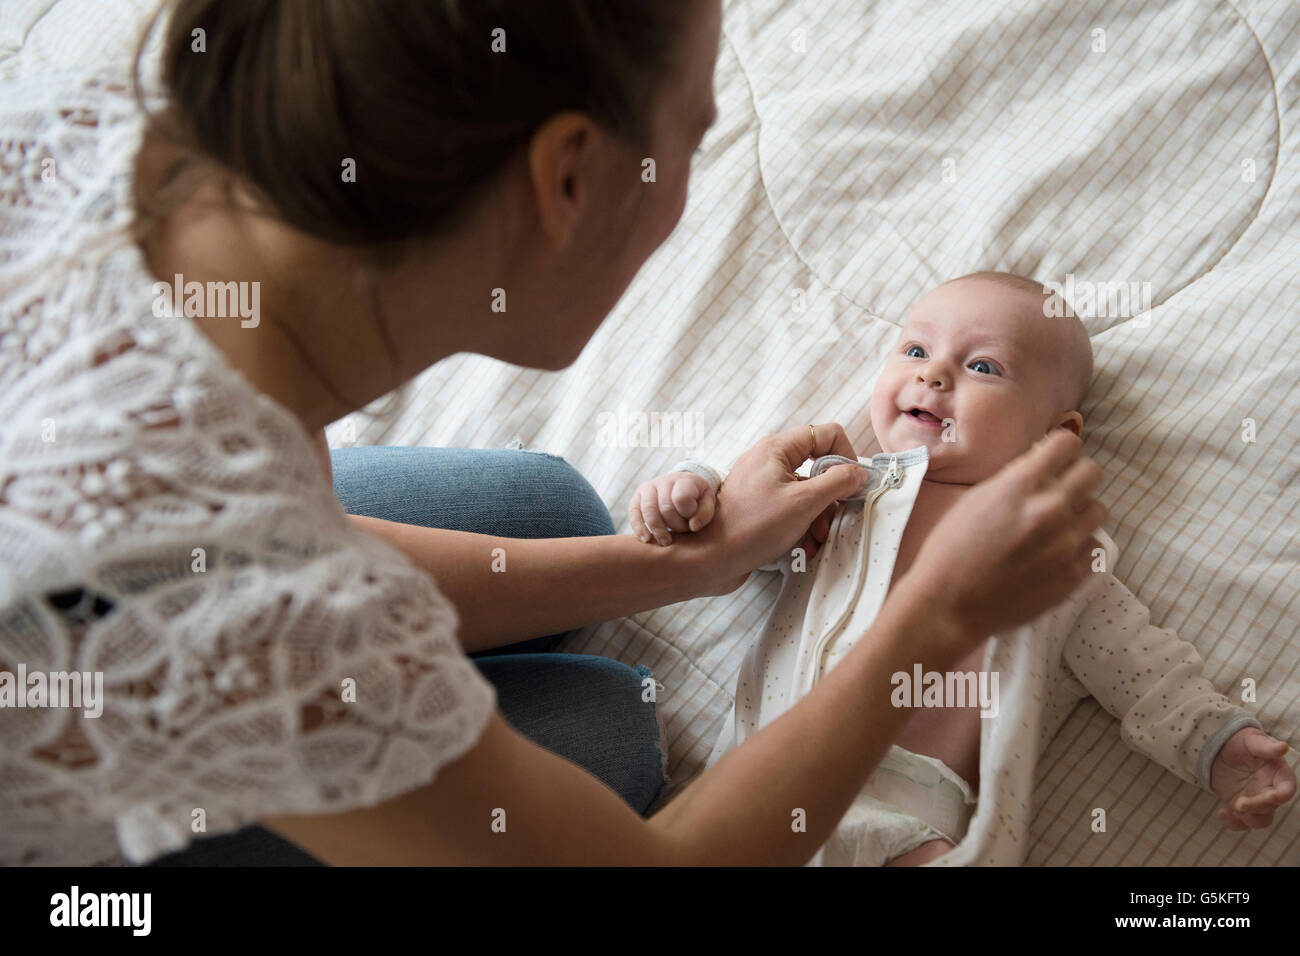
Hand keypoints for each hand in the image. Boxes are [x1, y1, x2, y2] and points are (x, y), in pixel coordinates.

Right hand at [628, 471, 716, 545]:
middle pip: (665, 507)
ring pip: (648, 510)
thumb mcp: (708, 502)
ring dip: (657, 530)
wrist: (682, 487)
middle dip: (675, 525)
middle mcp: (664, 480)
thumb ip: (705, 514)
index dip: (687, 514)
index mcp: (684, 480)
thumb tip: (693, 526)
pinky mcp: (637, 498)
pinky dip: (638, 527)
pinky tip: (645, 539)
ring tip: (666, 542)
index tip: (693, 523)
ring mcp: (648, 488)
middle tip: (683, 533)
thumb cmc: (697, 499)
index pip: (681, 498)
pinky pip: (633, 512)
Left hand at [685, 423, 870, 592]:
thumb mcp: (803, 502)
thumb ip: (837, 483)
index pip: (827, 434)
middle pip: (819, 466)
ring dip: (819, 517)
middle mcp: (769, 461)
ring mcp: (764, 484)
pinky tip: (804, 547)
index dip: (845, 457)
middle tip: (833, 520)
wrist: (711, 559)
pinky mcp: (760, 506)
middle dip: (831, 496)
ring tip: (817, 540)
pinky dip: (803, 525)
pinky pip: (793, 508)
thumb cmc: (752, 527)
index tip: (851, 486)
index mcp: (777, 449)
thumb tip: (860, 473)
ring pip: (808, 491)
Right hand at [892, 430, 1108, 652]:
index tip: (1054, 458)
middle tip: (1061, 488)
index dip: (1061, 448)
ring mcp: (1066, 544)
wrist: (948, 607)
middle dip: (1077, 475)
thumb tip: (1040, 467)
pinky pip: (1093, 547)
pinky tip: (1054, 554)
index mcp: (1020, 486)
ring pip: (1098, 510)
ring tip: (1058, 525)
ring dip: (1080, 512)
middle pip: (1093, 472)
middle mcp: (1050, 509)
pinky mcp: (1074, 575)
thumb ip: (1012, 481)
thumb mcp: (974, 501)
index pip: (1067, 444)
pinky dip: (1078, 546)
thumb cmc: (949, 552)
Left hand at [1211, 727, 1295, 829]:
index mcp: (1279, 775)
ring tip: (1232, 807)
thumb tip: (1283, 747)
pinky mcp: (1240, 805)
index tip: (1271, 797)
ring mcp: (1256, 800)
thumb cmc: (1242, 741)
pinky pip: (1242, 822)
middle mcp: (1270, 790)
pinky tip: (1222, 812)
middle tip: (1240, 803)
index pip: (1287, 789)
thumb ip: (1267, 747)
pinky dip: (1233, 823)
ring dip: (1247, 818)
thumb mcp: (1253, 740)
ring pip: (1260, 819)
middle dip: (1257, 807)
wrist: (1221, 747)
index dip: (1282, 795)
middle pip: (1271, 807)